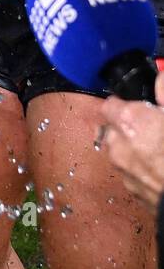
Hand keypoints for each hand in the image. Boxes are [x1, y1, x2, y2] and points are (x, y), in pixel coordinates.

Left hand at [99, 72, 163, 212]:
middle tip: (152, 127)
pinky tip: (160, 167)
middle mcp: (118, 145)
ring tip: (158, 149)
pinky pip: (130, 172)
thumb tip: (161, 77)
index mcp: (128, 121)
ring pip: (120, 152)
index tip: (139, 105)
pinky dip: (141, 168)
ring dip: (134, 148)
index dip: (124, 103)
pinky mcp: (133, 191)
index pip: (110, 103)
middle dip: (129, 127)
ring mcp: (123, 171)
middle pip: (113, 128)